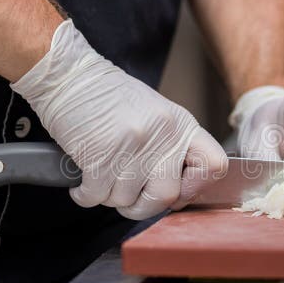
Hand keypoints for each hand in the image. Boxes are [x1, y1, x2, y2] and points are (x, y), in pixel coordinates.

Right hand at [12, 20, 227, 219]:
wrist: (69, 76)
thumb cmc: (107, 97)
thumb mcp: (154, 113)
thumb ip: (169, 148)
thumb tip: (177, 193)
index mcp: (180, 124)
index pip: (213, 165)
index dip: (196, 187)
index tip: (177, 191)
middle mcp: (162, 135)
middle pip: (167, 196)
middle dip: (143, 206)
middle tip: (128, 198)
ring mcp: (133, 146)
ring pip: (126, 199)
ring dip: (109, 197)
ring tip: (100, 179)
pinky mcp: (100, 156)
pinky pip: (97, 196)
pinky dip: (86, 196)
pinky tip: (82, 185)